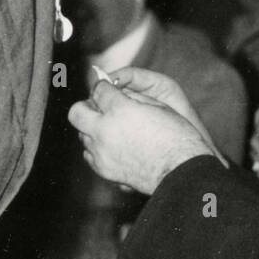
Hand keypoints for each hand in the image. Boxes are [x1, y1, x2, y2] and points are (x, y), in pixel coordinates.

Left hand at [69, 80, 214, 194]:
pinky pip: (89, 154)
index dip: (105, 87)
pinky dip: (96, 148)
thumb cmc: (177, 137)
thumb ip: (134, 96)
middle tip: (100, 108)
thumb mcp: (159, 106)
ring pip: (81, 133)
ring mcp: (101, 151)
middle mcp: (105, 130)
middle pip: (77, 111)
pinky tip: (112, 146)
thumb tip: (118, 91)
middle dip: (87, 106)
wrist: (181, 171)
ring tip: (111, 129)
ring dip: (92, 128)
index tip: (109, 89)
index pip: (99, 89)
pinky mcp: (103, 169)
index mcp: (120, 109)